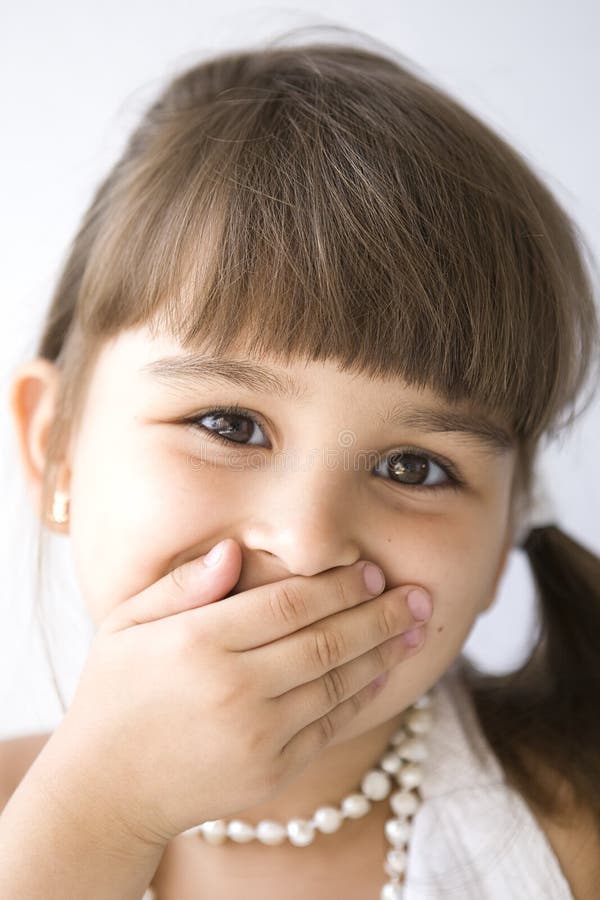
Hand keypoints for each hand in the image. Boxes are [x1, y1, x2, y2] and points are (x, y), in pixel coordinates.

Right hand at [52, 539, 429, 846]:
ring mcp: (256, 734)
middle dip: (380, 615)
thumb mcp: (125, 625)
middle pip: (326, 641)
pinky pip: (329, 727)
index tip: (371, 572)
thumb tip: (233, 550)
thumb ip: (182, 584)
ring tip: (416, 630)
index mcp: (199, 641)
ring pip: (337, 683)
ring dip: (383, 653)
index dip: (337, 586)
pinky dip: (361, 698)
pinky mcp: (270, 771)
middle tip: (418, 596)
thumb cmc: (114, 694)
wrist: (106, 788)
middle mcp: (234, 687)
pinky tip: (382, 676)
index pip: (288, 603)